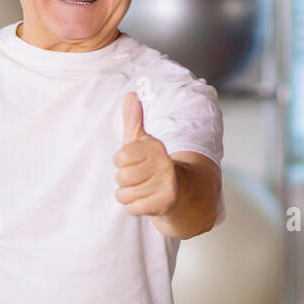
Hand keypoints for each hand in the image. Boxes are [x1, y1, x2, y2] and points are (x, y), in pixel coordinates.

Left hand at [114, 92, 178, 217]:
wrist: (183, 191)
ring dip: (129, 195)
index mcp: (156, 147)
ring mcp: (166, 183)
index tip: (133, 162)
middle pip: (121, 177)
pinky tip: (146, 201)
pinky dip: (135, 207)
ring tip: (142, 189)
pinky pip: (133, 208)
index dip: (121, 162)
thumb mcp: (144, 141)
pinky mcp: (165, 203)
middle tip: (139, 178)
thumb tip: (130, 95)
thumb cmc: (155, 165)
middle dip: (124, 180)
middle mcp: (163, 163)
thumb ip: (134, 120)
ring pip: (124, 194)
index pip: (120, 157)